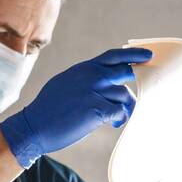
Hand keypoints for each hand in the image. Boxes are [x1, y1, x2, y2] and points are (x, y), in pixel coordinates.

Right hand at [0, 46, 151, 167]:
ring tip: (117, 118)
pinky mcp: (97, 110)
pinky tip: (114, 123)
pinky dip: (120, 118)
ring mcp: (94, 92)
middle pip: (127, 72)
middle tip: (137, 95)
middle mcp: (91, 76)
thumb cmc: (48, 109)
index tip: (148, 56)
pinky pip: (120, 111)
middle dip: (137, 82)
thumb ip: (85, 79)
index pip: (115, 56)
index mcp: (84, 68)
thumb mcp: (65, 83)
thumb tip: (102, 81)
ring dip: (126, 107)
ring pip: (125, 95)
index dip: (134, 55)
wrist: (33, 126)